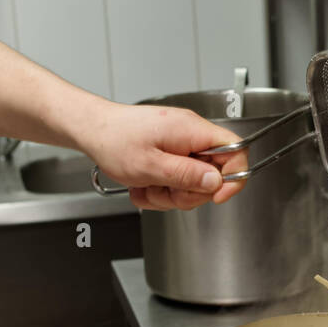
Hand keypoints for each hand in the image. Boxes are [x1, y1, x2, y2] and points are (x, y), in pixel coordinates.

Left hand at [80, 100, 248, 210]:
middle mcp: (191, 134)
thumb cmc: (113, 140)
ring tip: (148, 186)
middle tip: (166, 191)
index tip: (217, 196)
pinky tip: (144, 184)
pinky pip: (177, 180)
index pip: (236, 149)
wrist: (91, 130)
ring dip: (171, 194)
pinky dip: (161, 189)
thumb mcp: (151, 165)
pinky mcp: (171, 152)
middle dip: (189, 192)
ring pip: (193, 182)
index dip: (233, 177)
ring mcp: (181, 144)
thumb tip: (216, 182)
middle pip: (214, 174)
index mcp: (192, 130)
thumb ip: (187, 175)